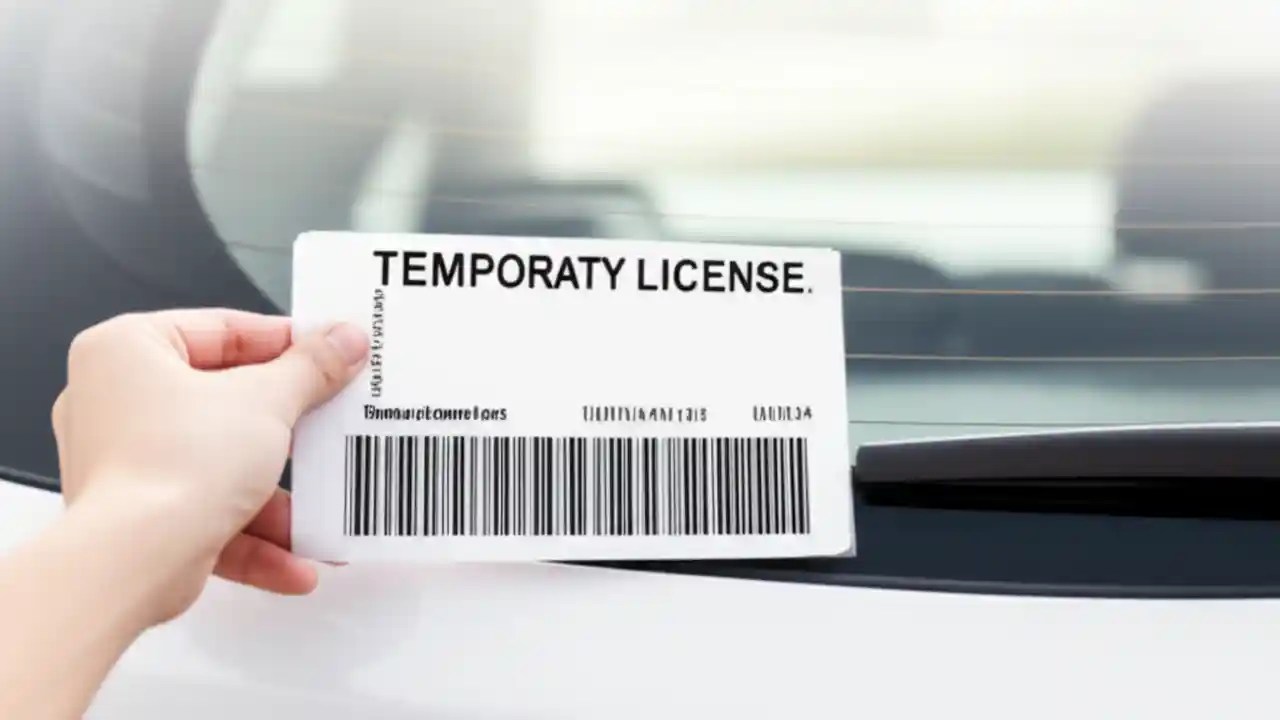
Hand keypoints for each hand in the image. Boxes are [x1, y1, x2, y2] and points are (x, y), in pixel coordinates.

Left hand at [50, 309, 367, 623]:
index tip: (333, 354)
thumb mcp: (267, 401)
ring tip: (327, 506)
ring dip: (277, 496)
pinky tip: (298, 562)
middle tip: (335, 422)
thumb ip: (311, 367)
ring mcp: (124, 463)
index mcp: (128, 349)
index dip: (287, 343)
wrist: (130, 565)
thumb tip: (344, 339)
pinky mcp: (136, 517)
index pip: (224, 331)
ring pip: (221, 466)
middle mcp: (115, 401)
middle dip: (290, 431)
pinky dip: (253, 536)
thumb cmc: (174, 465)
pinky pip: (206, 515)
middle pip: (227, 403)